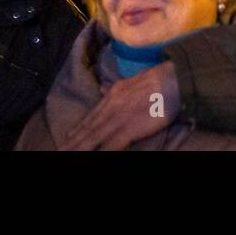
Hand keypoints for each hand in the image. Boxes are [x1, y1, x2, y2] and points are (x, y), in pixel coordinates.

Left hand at [59, 62, 179, 150]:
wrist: (175, 81)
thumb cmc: (160, 79)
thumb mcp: (133, 79)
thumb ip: (117, 86)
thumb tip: (103, 88)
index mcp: (114, 93)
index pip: (93, 114)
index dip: (80, 127)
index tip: (68, 136)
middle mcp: (112, 105)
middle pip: (89, 127)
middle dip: (74, 140)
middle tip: (61, 149)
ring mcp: (119, 117)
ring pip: (94, 136)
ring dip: (81, 147)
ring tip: (68, 153)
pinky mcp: (130, 128)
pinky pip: (112, 144)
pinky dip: (102, 151)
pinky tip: (96, 155)